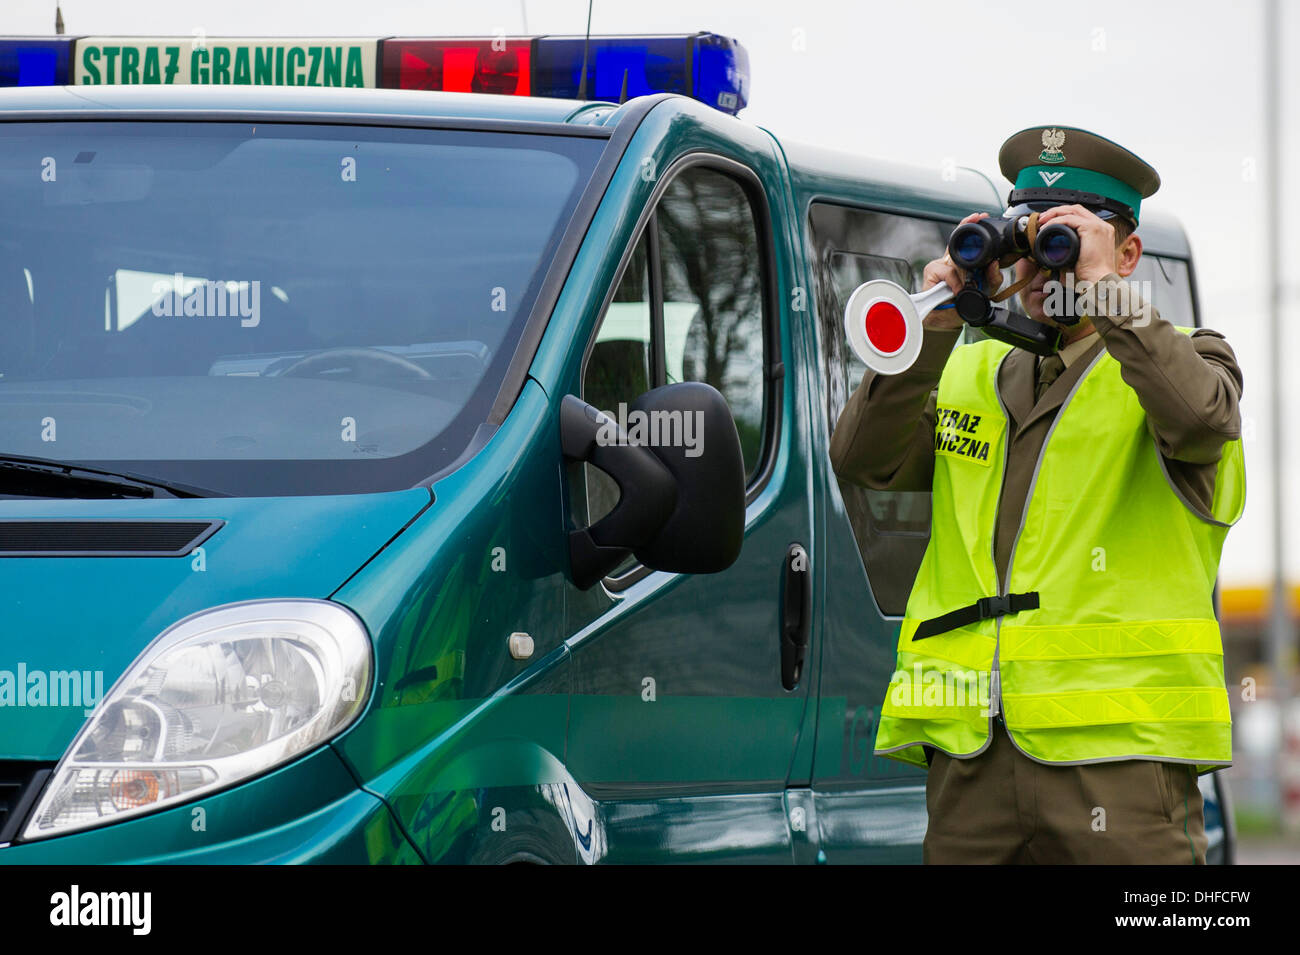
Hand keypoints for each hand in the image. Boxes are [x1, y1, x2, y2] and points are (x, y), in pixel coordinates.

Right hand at [921, 212, 1002, 329]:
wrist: (944, 319)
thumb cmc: (961, 304)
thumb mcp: (985, 291)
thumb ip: (993, 279)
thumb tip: (995, 264)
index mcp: (963, 262)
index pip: (966, 240)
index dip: (970, 225)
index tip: (979, 216)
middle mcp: (951, 260)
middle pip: (959, 243)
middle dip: (967, 233)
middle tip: (977, 224)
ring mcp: (940, 264)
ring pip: (957, 260)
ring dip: (964, 275)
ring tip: (965, 287)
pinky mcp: (932, 271)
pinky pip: (949, 272)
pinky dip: (955, 282)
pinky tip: (957, 291)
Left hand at [1035, 204, 1117, 283]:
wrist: (1100, 281)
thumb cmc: (1091, 276)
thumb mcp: (1080, 261)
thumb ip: (1071, 253)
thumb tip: (1055, 255)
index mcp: (1102, 232)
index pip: (1081, 216)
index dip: (1064, 215)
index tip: (1048, 222)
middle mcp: (1102, 226)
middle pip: (1077, 209)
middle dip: (1057, 211)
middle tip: (1042, 219)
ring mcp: (1098, 226)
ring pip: (1073, 210)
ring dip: (1055, 213)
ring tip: (1042, 221)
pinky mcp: (1092, 229)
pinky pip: (1070, 219)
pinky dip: (1056, 221)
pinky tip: (1047, 227)